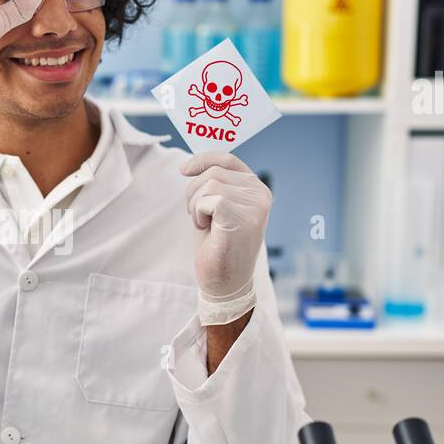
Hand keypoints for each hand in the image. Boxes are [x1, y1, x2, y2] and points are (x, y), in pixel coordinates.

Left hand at [180, 151, 271, 325]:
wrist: (224, 284)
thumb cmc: (218, 248)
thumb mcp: (217, 209)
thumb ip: (214, 186)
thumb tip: (192, 164)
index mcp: (258, 191)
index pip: (229, 160)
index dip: (203, 159)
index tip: (183, 169)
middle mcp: (260, 195)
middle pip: (213, 172)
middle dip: (194, 193)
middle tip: (199, 217)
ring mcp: (253, 205)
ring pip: (208, 183)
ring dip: (196, 205)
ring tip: (206, 225)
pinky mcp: (240, 216)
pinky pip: (206, 199)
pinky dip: (198, 214)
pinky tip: (208, 230)